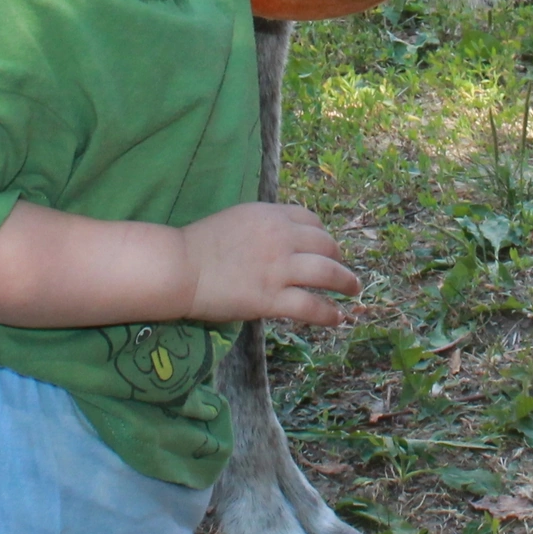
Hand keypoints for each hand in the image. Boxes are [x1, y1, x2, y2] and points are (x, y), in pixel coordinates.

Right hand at [181, 201, 360, 325]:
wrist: (179, 266)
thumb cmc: (199, 245)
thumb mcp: (237, 220)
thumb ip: (263, 227)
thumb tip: (280, 239)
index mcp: (271, 215)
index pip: (311, 221)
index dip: (323, 236)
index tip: (326, 247)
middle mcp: (281, 237)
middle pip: (326, 245)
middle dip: (338, 258)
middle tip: (342, 271)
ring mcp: (278, 268)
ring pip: (328, 273)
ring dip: (346, 282)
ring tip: (353, 290)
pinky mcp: (272, 298)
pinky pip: (311, 306)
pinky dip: (329, 314)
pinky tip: (336, 318)